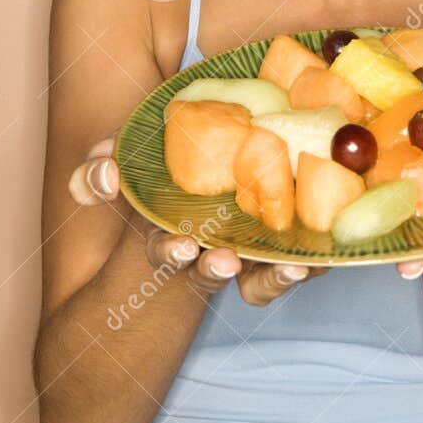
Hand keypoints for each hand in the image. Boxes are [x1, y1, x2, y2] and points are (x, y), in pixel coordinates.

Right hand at [69, 138, 327, 305]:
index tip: (182, 246)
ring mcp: (250, 252)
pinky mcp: (287, 246)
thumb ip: (103, 167)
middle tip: (226, 262)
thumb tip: (101, 170)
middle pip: (211, 273)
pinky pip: (299, 261)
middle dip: (216, 270)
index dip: (170, 253)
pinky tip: (320, 255)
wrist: (232, 139)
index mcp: (175, 234)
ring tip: (292, 268)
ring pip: (259, 282)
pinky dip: (309, 261)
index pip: (165, 253)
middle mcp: (211, 249)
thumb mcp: (132, 159)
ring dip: (273, 279)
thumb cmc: (172, 160)